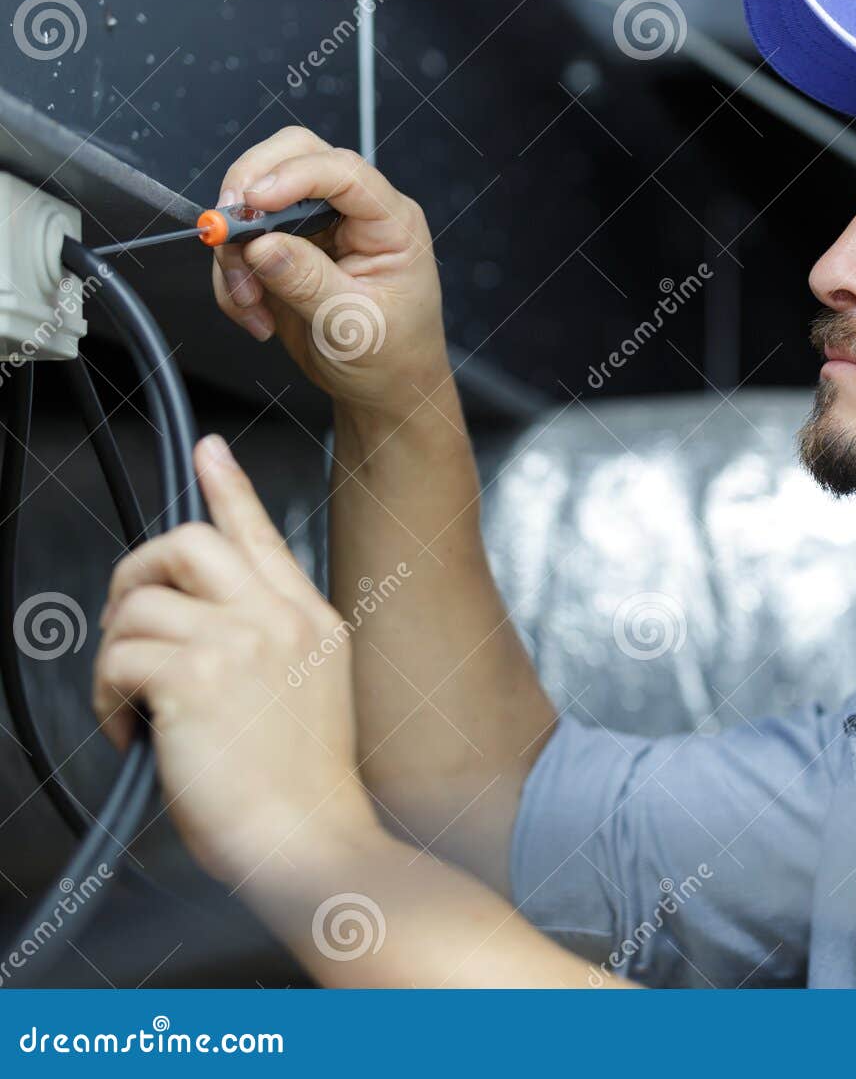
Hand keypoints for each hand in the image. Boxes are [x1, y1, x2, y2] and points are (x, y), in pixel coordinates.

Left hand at [92, 435, 380, 889]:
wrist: (311, 840)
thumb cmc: (303, 789)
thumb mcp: (307, 695)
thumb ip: (266, 645)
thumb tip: (195, 623)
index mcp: (311, 621)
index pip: (262, 535)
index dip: (230, 487)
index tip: (209, 451)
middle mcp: (280, 619)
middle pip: (187, 544)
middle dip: (137, 574)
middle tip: (128, 626)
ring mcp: (242, 642)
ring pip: (139, 604)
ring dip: (116, 658)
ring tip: (135, 709)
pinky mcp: (197, 676)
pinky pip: (119, 657)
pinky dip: (107, 699)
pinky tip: (134, 733)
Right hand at [210, 126, 447, 420]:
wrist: (384, 389)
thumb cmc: (392, 357)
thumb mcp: (354, 325)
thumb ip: (308, 281)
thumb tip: (262, 245)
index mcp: (391, 221)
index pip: (343, 170)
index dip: (294, 175)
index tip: (254, 201)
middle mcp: (354, 212)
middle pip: (291, 157)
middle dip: (250, 191)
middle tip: (226, 233)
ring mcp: (317, 226)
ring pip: (255, 198)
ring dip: (236, 249)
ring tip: (250, 303)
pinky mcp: (286, 248)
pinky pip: (241, 241)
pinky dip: (232, 274)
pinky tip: (254, 313)